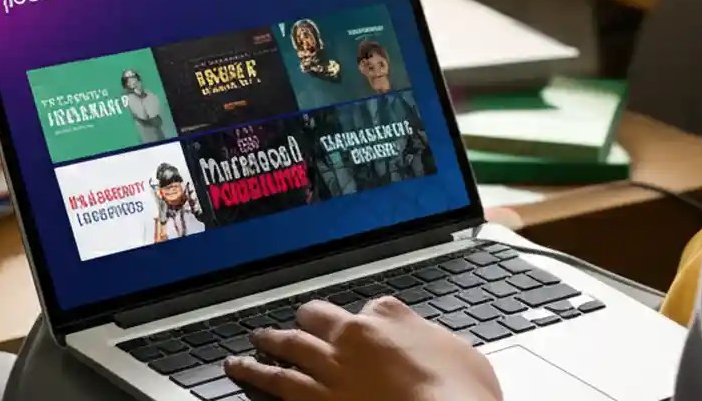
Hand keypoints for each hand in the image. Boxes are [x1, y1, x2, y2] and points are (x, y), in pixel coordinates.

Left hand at [224, 296, 502, 400]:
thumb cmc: (461, 394)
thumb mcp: (462, 355)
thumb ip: (432, 342)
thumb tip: (427, 345)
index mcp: (390, 318)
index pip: (371, 309)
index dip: (366, 321)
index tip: (364, 329)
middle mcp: (352, 337)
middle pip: (317, 317)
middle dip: (305, 320)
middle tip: (293, 325)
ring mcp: (330, 370)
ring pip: (288, 348)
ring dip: (267, 344)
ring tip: (252, 343)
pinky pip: (276, 385)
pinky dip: (255, 376)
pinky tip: (239, 372)